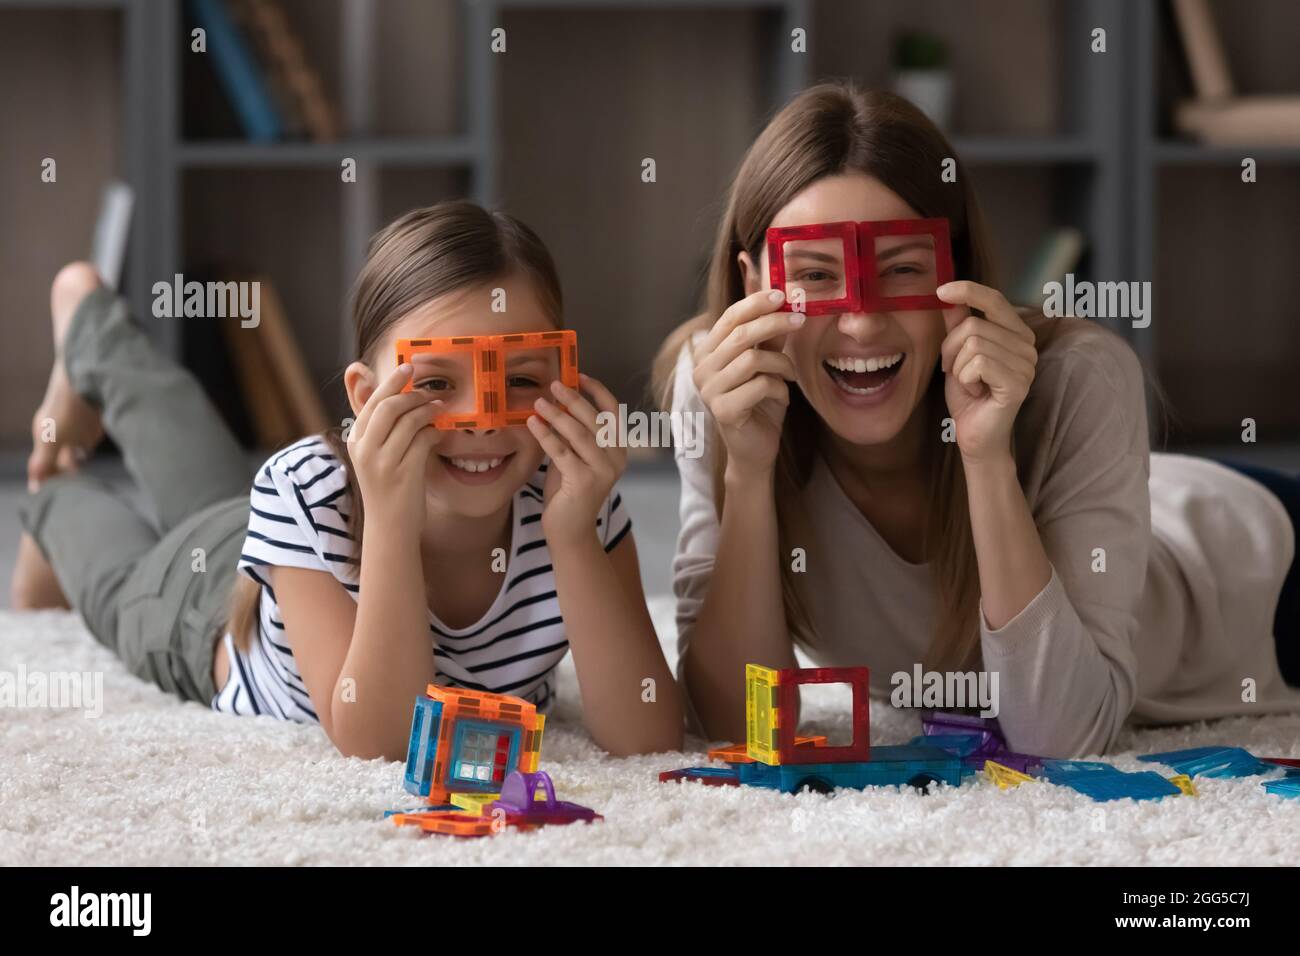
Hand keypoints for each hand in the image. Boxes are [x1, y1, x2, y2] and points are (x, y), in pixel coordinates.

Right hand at [346, 363, 443, 531]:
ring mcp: (382, 462)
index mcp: (356, 440)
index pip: (372, 401)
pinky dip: (434, 433)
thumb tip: (399, 394)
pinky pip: (423, 440)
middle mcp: (365, 449)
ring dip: (428, 411)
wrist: (389, 528)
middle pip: (389, 406)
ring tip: (440, 409)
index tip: (409, 367)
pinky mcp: (403, 474)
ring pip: (408, 421)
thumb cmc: (388, 488)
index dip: (392, 381)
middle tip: (431, 392)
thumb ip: (384, 426)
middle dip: (413, 393)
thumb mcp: (377, 455)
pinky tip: (440, 434)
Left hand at [527, 374, 627, 548]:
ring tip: (538, 402)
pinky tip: (532, 423)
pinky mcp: (584, 481)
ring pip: (579, 433)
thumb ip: (572, 434)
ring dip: (556, 414)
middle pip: (595, 419)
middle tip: (553, 384)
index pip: (613, 412)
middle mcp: (616, 459)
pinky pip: (561, 451)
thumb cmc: (569, 491)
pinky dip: (546, 434)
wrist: (570, 530)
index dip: (598, 391)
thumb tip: (556, 401)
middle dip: (573, 398)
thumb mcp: (574, 456)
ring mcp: (603, 471)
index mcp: (619, 449)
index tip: (579, 376)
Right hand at [692, 289, 802, 481]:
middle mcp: (702, 369)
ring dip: (782, 364)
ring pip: (753, 360)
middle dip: (775, 323)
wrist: (755, 449)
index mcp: (708, 352)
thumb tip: (785, 303)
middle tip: (801, 321)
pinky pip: (760, 386)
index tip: (782, 295)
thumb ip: (770, 338)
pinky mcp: (723, 410)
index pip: (730, 317)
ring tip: (790, 376)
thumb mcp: (768, 365)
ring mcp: (709, 390)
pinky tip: (782, 397)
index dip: (756, 303)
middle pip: (742, 335)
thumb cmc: (760, 403)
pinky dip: (779, 389)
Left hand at [936, 281, 1038, 465]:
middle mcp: (1027, 346)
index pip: (995, 300)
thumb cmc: (968, 396)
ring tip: (968, 383)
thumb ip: (957, 325)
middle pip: (974, 324)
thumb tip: (949, 295)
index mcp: (1017, 334)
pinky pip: (978, 364)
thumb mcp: (957, 354)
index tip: (940, 290)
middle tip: (953, 370)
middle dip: (951, 348)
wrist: (974, 435)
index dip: (968, 290)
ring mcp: (1026, 365)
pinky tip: (975, 392)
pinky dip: (965, 378)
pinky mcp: (1018, 383)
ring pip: (973, 344)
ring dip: (957, 367)